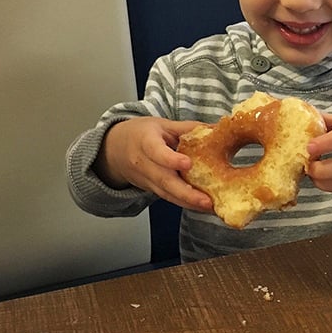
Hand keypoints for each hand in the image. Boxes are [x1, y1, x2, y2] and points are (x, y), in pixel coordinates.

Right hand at [93, 117, 212, 211]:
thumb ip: (188, 128)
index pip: (156, 151)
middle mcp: (144, 164)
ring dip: (189, 203)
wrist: (115, 150)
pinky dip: (186, 204)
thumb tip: (216, 129)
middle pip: (164, 180)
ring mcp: (147, 180)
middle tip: (206, 201)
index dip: (170, 159)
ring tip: (210, 208)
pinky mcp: (152, 190)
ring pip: (167, 194)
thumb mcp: (162, 125)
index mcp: (146, 141)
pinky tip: (203, 207)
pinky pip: (169, 198)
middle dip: (186, 193)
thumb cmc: (141, 134)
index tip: (187, 164)